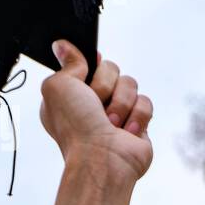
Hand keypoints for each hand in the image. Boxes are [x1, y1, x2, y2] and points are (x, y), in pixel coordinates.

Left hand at [39, 40, 153, 204]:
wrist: (102, 159)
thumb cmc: (76, 126)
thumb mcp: (58, 85)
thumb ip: (67, 63)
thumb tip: (62, 45)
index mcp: (70, 92)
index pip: (86, 63)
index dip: (91, 61)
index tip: (93, 61)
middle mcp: (91, 101)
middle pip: (111, 69)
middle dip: (105, 85)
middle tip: (96, 103)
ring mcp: (116, 111)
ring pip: (130, 83)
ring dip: (121, 102)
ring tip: (110, 122)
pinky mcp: (137, 122)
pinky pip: (146, 101)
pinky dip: (137, 116)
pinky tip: (125, 132)